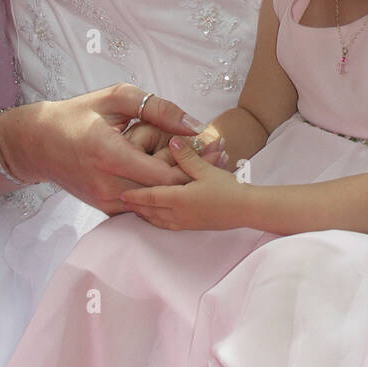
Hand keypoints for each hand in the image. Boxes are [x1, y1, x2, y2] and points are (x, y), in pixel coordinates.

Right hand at [0, 84, 212, 216]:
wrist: (38, 144)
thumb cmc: (78, 114)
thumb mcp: (115, 98)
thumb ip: (157, 108)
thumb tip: (194, 125)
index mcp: (109, 154)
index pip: (165, 175)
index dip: (195, 163)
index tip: (216, 147)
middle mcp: (107, 185)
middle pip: (166, 191)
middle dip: (196, 173)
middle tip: (223, 153)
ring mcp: (105, 201)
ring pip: (158, 200)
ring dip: (182, 184)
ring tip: (209, 161)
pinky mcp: (105, 209)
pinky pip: (144, 204)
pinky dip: (164, 190)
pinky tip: (179, 173)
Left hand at [120, 137, 243, 230]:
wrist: (246, 209)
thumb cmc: (228, 189)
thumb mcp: (206, 169)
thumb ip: (186, 156)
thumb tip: (172, 140)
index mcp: (179, 199)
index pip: (150, 198)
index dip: (134, 196)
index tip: (120, 193)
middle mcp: (178, 214)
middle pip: (150, 212)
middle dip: (135, 207)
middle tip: (122, 201)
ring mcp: (185, 222)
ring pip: (157, 221)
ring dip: (145, 215)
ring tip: (135, 208)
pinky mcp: (192, 226)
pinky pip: (167, 225)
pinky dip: (156, 220)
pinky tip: (156, 216)